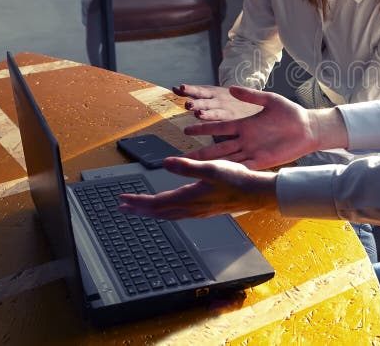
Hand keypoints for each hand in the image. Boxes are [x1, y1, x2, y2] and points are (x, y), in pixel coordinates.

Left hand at [117, 157, 276, 219]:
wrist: (256, 193)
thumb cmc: (237, 180)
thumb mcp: (211, 168)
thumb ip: (187, 166)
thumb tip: (166, 163)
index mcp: (189, 198)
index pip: (155, 203)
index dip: (137, 201)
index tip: (122, 198)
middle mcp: (191, 208)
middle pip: (158, 212)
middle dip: (139, 209)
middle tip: (123, 208)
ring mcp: (198, 211)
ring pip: (168, 215)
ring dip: (151, 212)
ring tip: (140, 209)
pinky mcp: (205, 210)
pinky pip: (178, 215)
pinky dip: (166, 213)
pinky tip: (169, 209)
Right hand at [178, 86, 346, 169]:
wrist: (308, 128)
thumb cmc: (291, 113)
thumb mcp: (270, 100)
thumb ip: (251, 95)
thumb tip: (230, 88)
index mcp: (244, 124)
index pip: (219, 127)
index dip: (203, 129)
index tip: (187, 130)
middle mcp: (245, 140)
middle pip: (218, 148)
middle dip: (200, 153)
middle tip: (181, 159)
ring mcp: (252, 151)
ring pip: (228, 160)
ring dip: (213, 165)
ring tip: (195, 171)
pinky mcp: (263, 161)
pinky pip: (244, 167)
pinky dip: (232, 172)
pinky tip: (220, 176)